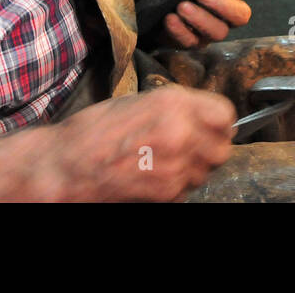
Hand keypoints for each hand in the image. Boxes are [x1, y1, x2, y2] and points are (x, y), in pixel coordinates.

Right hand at [46, 86, 235, 201]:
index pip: (226, 115)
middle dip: (211, 146)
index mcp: (174, 104)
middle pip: (223, 148)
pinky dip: (178, 183)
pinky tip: (156, 173)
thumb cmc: (97, 130)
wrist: (68, 166)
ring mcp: (176, 167)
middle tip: (192, 144)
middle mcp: (182, 134)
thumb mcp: (141, 101)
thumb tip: (204, 116)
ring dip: (195, 166)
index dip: (219, 120)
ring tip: (168, 159)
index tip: (211, 124)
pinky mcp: (168, 193)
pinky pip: (187, 188)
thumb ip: (178, 107)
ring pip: (207, 171)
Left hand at [161, 0, 251, 48]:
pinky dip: (180, 31)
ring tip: (181, 6)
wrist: (150, 2)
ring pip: (218, 31)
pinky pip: (191, 42)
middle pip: (240, 14)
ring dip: (200, 19)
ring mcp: (209, 29)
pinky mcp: (191, 42)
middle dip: (223, 4)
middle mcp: (224, 10)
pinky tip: (169, 19)